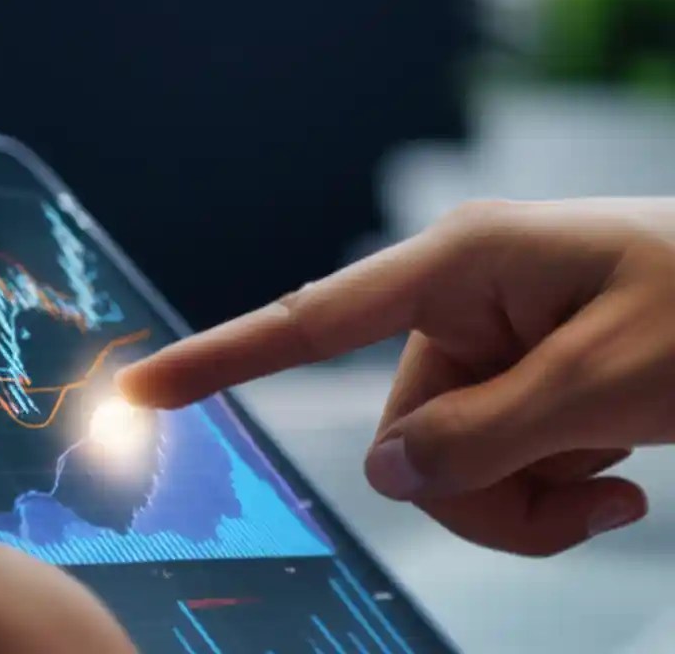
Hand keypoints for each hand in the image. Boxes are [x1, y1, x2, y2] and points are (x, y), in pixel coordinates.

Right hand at [119, 198, 674, 556]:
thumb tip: (389, 476)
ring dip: (526, 496)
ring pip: (448, 467)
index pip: (313, 319)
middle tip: (586, 489)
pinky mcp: (516, 388)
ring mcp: (489, 351)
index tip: (141, 391)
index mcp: (463, 266)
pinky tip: (620, 475)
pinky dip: (549, 495)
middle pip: (404, 434)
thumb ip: (486, 435)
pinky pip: (491, 470)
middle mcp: (462, 305)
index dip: (220, 358)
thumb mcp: (609, 379)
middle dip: (486, 486)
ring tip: (617, 474)